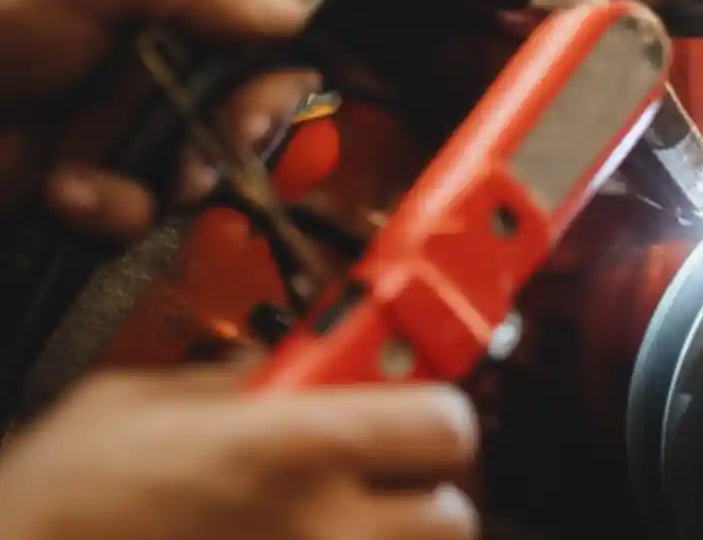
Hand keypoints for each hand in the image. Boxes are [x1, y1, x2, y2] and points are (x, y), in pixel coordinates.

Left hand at [0, 0, 351, 237]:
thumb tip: (288, 11)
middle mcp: (184, 24)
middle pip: (284, 60)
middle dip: (260, 104)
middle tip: (236, 123)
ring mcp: (158, 94)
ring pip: (234, 139)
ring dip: (186, 164)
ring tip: (135, 167)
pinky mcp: (127, 160)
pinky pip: (167, 194)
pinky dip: (122, 202)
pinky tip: (80, 186)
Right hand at [0, 369, 479, 539]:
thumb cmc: (54, 502)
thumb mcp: (137, 403)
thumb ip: (232, 383)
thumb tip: (282, 374)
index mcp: (297, 448)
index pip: (446, 424)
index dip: (435, 414)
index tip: (411, 410)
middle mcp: (324, 529)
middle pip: (452, 517)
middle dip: (423, 497)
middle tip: (378, 483)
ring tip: (335, 530)